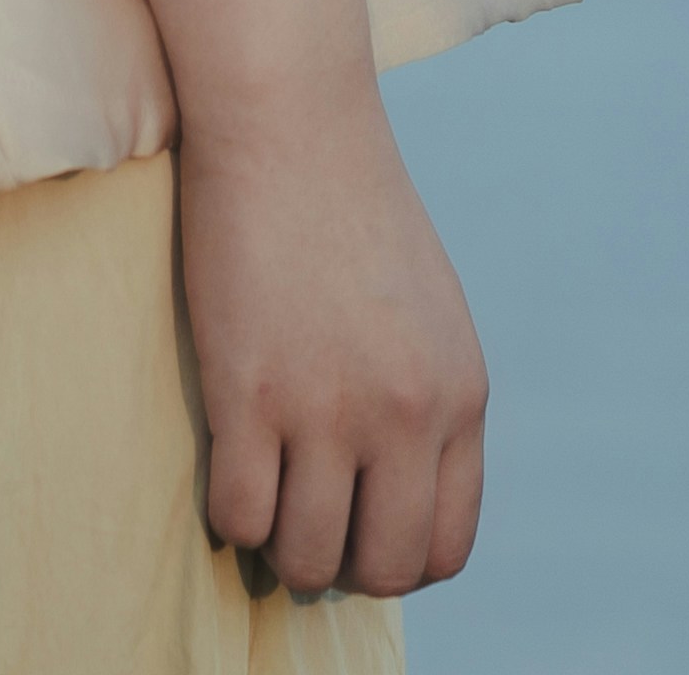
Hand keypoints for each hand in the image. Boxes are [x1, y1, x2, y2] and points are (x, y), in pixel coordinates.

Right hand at [172, 88, 490, 597]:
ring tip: (264, 502)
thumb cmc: (349, 204)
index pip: (448, 544)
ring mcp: (327, 408)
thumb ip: (426, 399)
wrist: (290, 121)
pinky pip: (239, 515)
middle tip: (307, 527)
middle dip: (342, 566)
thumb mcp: (429, 310)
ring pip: (307, 556)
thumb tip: (394, 488)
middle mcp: (406, 415)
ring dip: (280, 548)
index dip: (399, 559)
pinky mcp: (248, 392)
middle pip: (385, 567)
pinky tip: (228, 468)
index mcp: (460, 396)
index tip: (361, 534)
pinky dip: (230, 514)